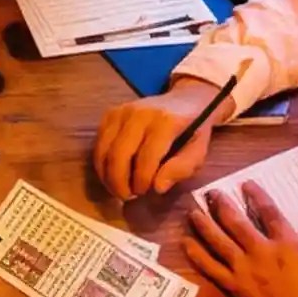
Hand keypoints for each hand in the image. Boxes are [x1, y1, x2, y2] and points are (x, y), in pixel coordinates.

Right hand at [94, 77, 232, 199]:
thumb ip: (181, 169)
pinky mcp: (110, 114)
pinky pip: (98, 144)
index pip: (146, 158)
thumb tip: (157, 187)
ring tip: (117, 188)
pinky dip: (102, 164)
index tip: (144, 192)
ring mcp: (121, 112)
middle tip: (126, 196)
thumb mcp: (198, 152)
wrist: (185, 100)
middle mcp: (140, 114)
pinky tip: (112, 173)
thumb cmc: (193, 131)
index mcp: (165, 122)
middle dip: (119, 182)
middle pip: (118, 155)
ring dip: (107, 176)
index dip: (142, 181)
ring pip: (104, 151)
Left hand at [185, 181, 297, 296]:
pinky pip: (211, 269)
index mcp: (287, 243)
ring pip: (218, 243)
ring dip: (204, 225)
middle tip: (211, 193)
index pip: (268, 212)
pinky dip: (197, 255)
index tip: (245, 184)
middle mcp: (261, 253)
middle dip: (222, 206)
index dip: (256, 196)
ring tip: (193, 212)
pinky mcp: (236, 288)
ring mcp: (245, 272)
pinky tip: (186, 244)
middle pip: (236, 223)